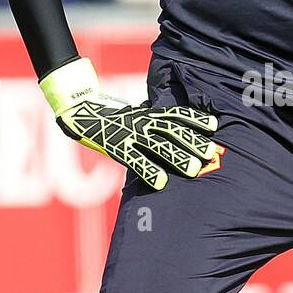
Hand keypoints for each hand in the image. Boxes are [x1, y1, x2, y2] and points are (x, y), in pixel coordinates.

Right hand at [40, 57, 219, 190]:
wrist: (78, 111)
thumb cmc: (112, 117)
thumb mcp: (136, 114)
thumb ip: (153, 121)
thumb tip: (177, 132)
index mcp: (148, 112)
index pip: (176, 114)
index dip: (195, 119)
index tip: (214, 125)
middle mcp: (142, 121)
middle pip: (173, 130)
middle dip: (193, 141)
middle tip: (210, 153)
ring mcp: (130, 134)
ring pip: (158, 145)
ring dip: (178, 156)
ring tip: (194, 170)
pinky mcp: (117, 147)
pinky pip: (136, 160)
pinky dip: (150, 170)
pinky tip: (163, 182)